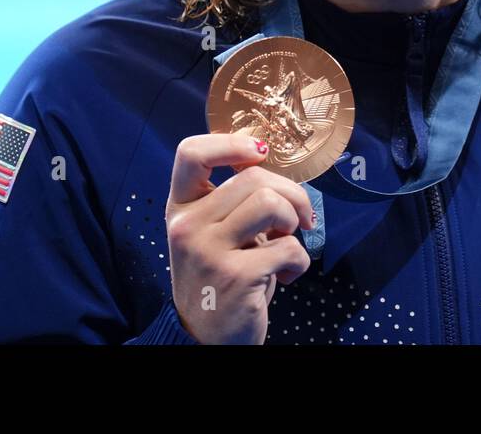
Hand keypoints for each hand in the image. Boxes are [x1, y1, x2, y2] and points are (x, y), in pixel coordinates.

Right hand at [164, 133, 314, 343]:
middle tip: (298, 218)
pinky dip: (299, 261)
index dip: (231, 142)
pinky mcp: (234, 276)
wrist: (208, 339)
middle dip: (291, 193)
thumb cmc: (221, 278)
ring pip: (271, 204)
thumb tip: (273, 166)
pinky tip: (287, 276)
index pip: (191, 153)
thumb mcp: (214, 234)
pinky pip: (288, 247)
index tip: (260, 152)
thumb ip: (232, 201)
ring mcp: (207, 251)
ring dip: (294, 222)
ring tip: (287, 242)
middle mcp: (187, 226)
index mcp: (180, 209)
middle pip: (252, 177)